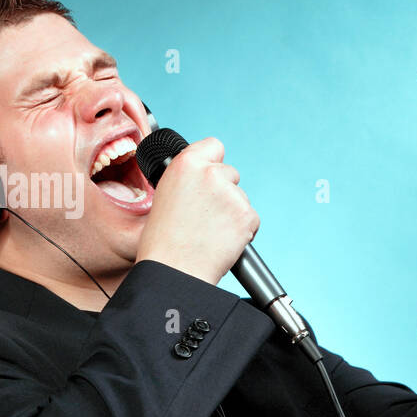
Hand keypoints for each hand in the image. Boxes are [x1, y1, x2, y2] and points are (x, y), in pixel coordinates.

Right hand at [135, 137, 258, 285]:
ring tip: (209, 233)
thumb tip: (207, 177)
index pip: (214, 146)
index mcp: (185, 164)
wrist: (175, 271)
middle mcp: (210, 174)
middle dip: (224, 192)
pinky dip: (243, 230)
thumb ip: (189, 180)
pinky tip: (222, 241)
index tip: (212, 174)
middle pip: (231, 173)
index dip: (214, 162)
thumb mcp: (166, 195)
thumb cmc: (164, 241)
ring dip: (232, 213)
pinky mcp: (247, 215)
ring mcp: (231, 194)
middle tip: (206, 217)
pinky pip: (251, 218)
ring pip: (241, 198)